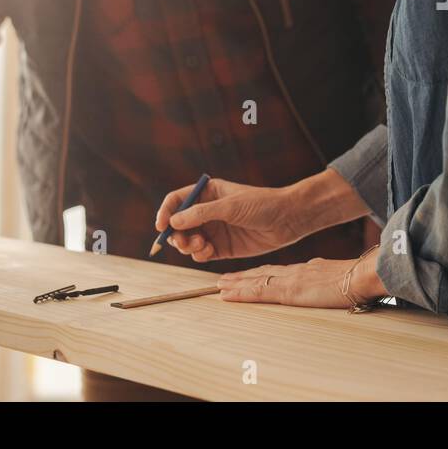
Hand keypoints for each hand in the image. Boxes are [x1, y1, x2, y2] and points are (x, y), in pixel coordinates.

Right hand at [154, 177, 307, 262]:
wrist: (287, 220)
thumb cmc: (262, 204)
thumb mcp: (230, 206)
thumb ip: (201, 213)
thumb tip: (174, 220)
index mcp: (208, 193)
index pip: (177, 201)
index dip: (165, 212)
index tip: (160, 226)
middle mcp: (207, 211)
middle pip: (178, 224)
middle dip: (176, 235)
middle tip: (184, 241)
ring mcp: (214, 230)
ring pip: (187, 241)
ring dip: (188, 246)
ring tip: (201, 245)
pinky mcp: (222, 247)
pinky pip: (201, 253)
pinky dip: (199, 255)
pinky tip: (208, 252)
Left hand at [215, 251, 386, 308]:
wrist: (362, 275)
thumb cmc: (358, 278)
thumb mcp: (340, 277)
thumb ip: (328, 279)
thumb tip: (325, 282)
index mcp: (307, 269)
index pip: (277, 271)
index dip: (259, 273)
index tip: (247, 275)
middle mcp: (294, 271)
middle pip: (262, 273)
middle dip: (242, 277)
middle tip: (223, 280)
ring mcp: (290, 280)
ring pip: (255, 280)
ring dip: (235, 283)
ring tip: (219, 286)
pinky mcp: (288, 290)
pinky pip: (258, 291)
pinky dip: (240, 292)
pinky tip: (227, 294)